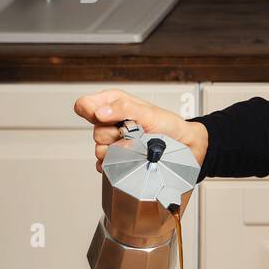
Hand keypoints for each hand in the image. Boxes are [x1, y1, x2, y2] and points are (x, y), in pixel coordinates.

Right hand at [73, 89, 207, 171]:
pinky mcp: (116, 158)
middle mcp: (111, 121)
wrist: (183, 146)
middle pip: (94, 132)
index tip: (106, 117)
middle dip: (114, 134)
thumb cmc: (169, 125)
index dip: (91, 112)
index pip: (85, 105)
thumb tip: (100, 112)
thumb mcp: (148, 113)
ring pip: (99, 150)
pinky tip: (128, 160)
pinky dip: (114, 165)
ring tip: (136, 146)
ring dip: (118, 150)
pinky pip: (103, 165)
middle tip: (134, 133)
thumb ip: (123, 109)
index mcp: (114, 103)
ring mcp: (113, 141)